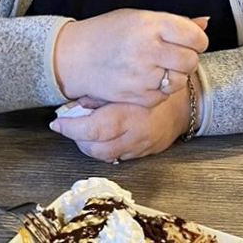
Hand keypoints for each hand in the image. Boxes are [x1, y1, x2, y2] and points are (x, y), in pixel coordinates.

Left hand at [49, 84, 192, 161]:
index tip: (57, 123)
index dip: (70, 128)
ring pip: (105, 156)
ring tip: (84, 132)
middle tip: (69, 126)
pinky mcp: (144, 154)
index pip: (92, 129)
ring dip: (90, 146)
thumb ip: (98, 96)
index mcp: (128, 114)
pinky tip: (102, 137)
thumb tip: (72, 107)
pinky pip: (118, 157)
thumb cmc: (152, 88)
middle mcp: (134, 135)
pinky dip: (105, 149)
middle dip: (78, 138)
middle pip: (96, 148)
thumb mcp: (125, 85)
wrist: (185, 103)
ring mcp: (140, 148)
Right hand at [54, 9, 207, 107]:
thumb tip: (205, 22)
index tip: (188, 40)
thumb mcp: (139, 18)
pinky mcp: (137, 96)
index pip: (196, 37)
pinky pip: (163, 96)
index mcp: (152, 25)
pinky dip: (159, 90)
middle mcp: (149, 49)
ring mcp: (143, 75)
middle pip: (191, 60)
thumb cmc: (108, 33)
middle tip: (171, 55)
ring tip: (157, 67)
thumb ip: (174, 22)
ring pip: (179, 81)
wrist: (76, 56)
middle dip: (186, 58)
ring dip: (174, 75)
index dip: (196, 40)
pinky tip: (146, 79)